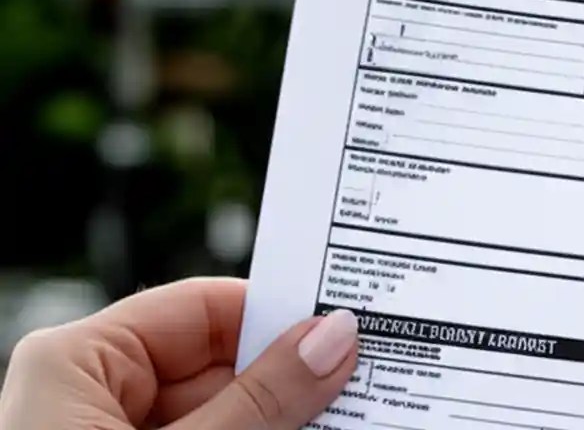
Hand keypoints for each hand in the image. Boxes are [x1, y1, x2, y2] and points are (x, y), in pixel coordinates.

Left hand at [0, 277, 357, 428]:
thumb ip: (259, 400)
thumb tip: (332, 338)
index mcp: (77, 360)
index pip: (206, 306)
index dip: (280, 316)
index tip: (349, 326)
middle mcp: (92, 393)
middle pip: (224, 364)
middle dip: (292, 378)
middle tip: (366, 380)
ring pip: (228, 411)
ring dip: (287, 417)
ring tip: (351, 412)